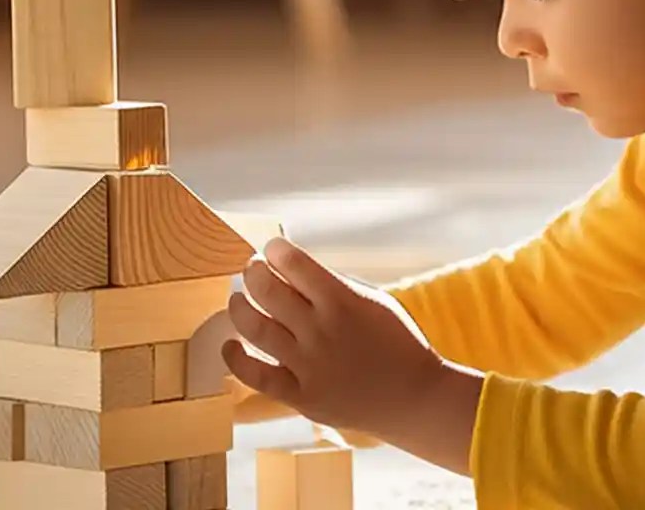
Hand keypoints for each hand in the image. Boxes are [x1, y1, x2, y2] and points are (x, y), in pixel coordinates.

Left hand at [221, 237, 444, 437]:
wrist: (414, 397)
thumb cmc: (396, 343)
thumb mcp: (375, 300)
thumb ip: (335, 284)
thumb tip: (293, 267)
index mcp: (342, 301)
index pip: (294, 263)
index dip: (275, 249)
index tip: (272, 248)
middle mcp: (321, 330)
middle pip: (267, 290)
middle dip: (253, 272)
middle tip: (253, 269)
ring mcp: (309, 365)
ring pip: (255, 328)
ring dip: (238, 307)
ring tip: (237, 300)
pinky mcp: (302, 396)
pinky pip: (256, 376)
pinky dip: (236, 358)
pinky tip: (230, 344)